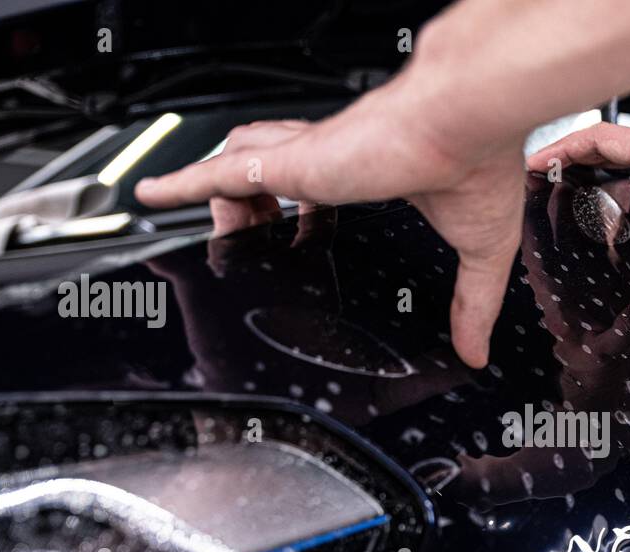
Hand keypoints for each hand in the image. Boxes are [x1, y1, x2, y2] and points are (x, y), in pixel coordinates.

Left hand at [135, 77, 524, 368]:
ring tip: (207, 230)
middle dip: (251, 205)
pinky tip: (151, 196)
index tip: (297, 231)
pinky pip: (217, 171)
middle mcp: (331, 160)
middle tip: (245, 238)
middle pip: (267, 173)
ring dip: (217, 198)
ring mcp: (305, 161)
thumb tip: (475, 350)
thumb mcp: (478, 251)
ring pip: (238, 168)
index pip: (318, 186)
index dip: (300, 210)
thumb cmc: (477, 162)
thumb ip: (470, 303)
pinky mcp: (290, 163)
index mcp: (371, 174)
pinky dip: (181, 183)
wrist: (469, 121)